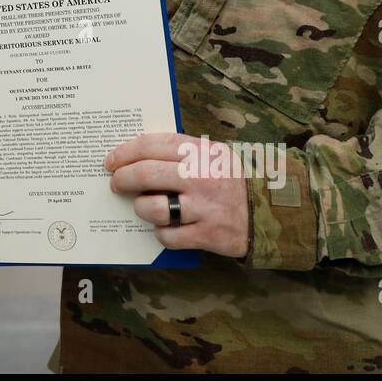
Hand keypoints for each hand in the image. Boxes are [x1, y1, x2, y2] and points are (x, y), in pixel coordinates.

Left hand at [105, 132, 248, 257]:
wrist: (269, 212)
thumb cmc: (231, 181)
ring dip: (140, 208)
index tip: (111, 160)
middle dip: (123, 179)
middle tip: (116, 184)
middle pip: (146, 174)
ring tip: (143, 206)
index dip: (126, 151)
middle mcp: (201, 177)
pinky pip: (168, 236)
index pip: (154, 144)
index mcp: (201, 152)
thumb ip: (182, 152)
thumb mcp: (214, 155)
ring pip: (152, 207)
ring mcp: (204, 207)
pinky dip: (161, 233)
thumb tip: (136, 154)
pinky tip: (166, 228)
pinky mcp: (207, 234)